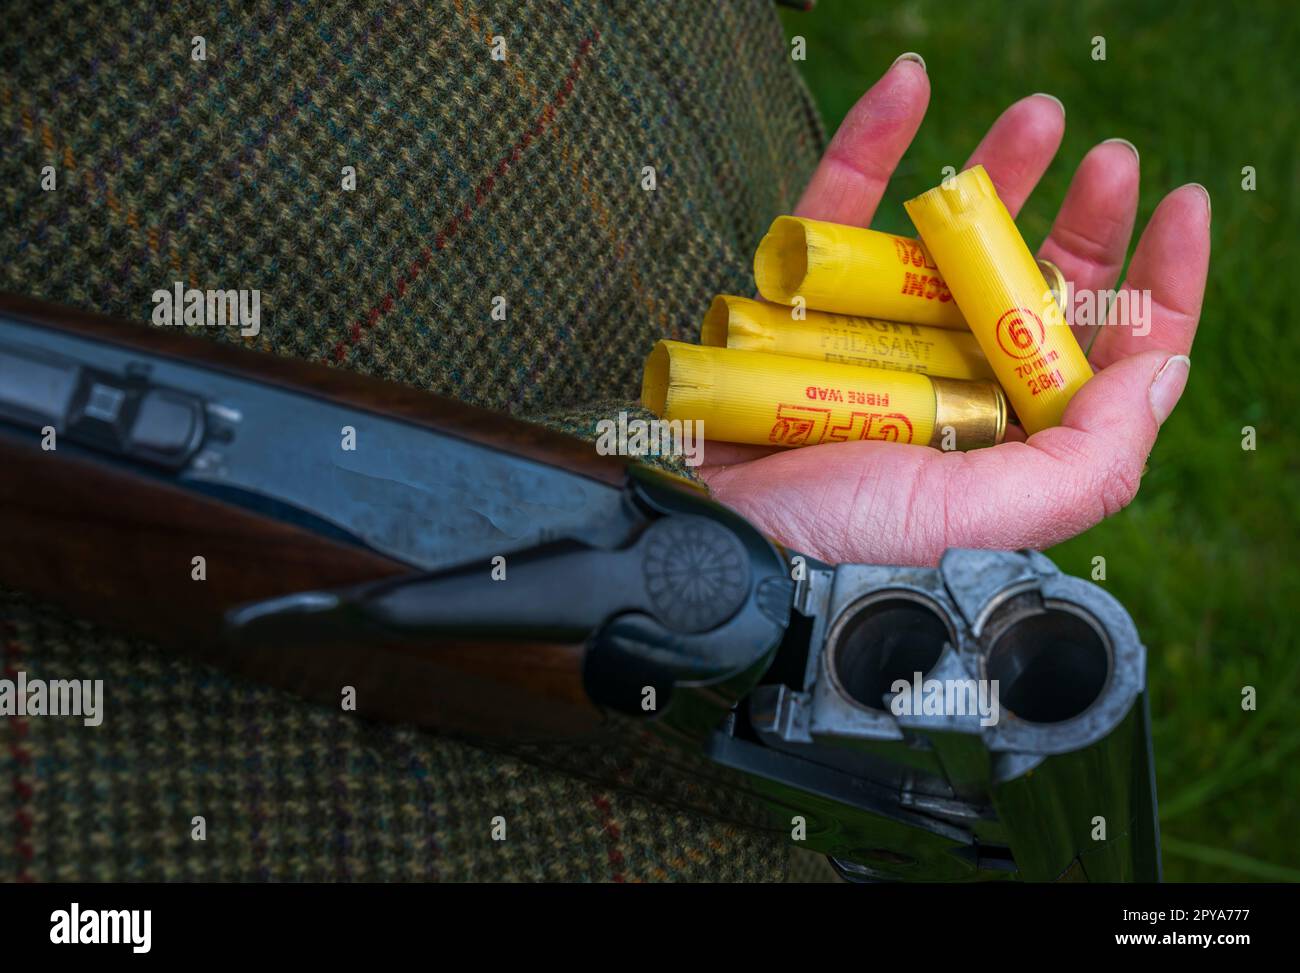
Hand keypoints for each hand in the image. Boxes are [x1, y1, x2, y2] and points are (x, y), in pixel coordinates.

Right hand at [699, 56, 1209, 566]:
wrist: (715, 540)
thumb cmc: (845, 544)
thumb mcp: (984, 519)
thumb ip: (1090, 462)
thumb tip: (1165, 369)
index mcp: (1010, 437)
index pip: (1103, 357)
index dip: (1156, 286)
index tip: (1179, 209)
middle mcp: (950, 383)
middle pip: (1034, 288)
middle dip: (1083, 220)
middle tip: (1111, 163)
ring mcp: (874, 337)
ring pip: (947, 243)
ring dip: (994, 172)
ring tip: (1037, 116)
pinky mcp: (798, 302)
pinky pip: (838, 211)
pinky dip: (871, 145)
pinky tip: (907, 89)